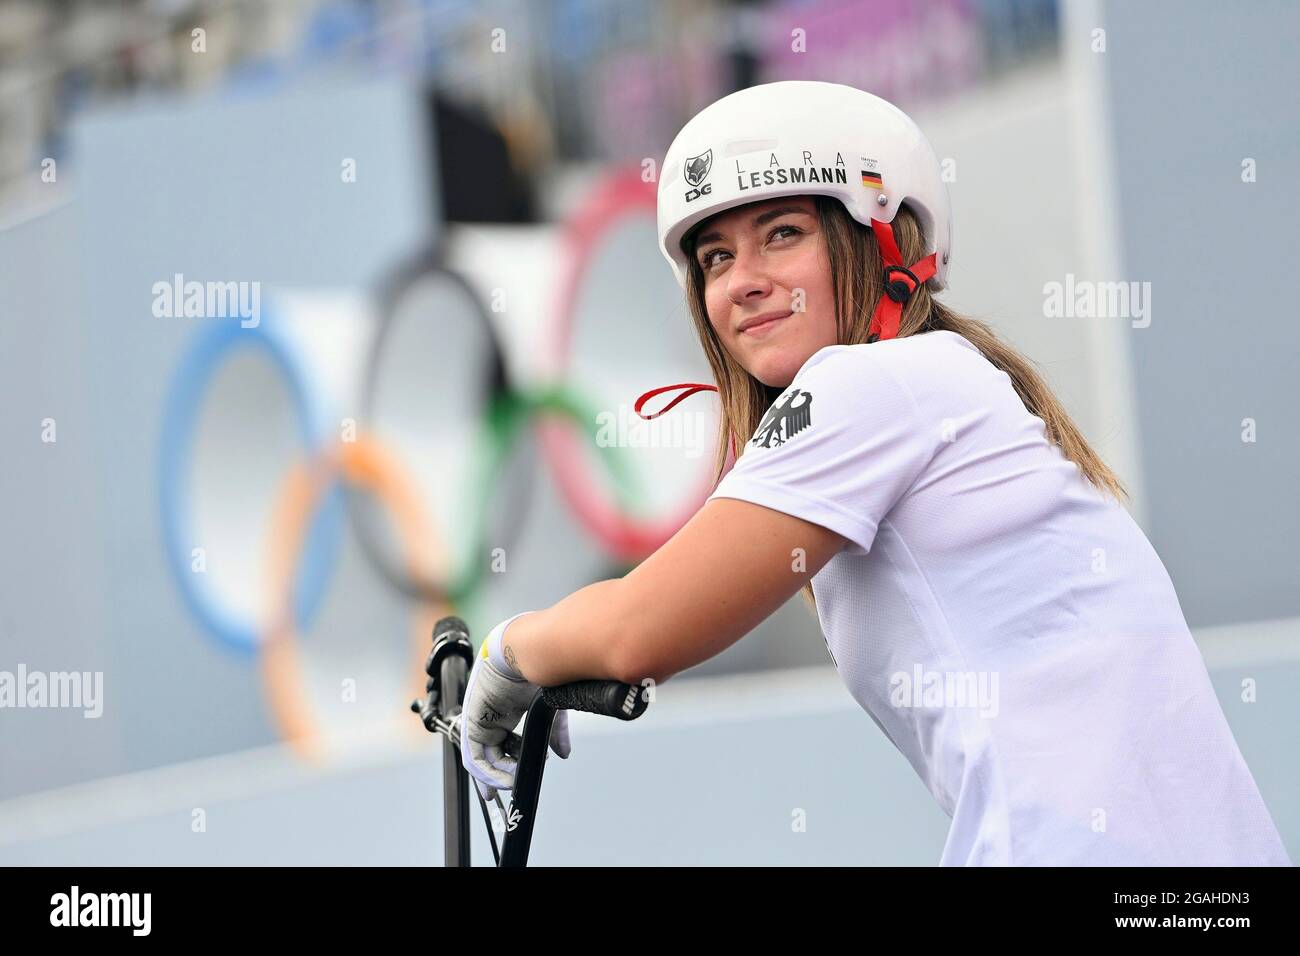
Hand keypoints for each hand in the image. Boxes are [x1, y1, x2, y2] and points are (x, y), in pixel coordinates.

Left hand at [459, 612, 570, 801]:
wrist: (526, 650)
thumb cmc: (538, 668)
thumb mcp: (549, 708)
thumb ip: (554, 732)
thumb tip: (563, 753)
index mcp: (507, 708)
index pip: (504, 741)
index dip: (511, 761)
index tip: (521, 777)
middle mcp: (491, 714)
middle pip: (491, 752)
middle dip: (500, 774)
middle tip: (513, 788)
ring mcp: (480, 718)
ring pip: (482, 757)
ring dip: (496, 775)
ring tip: (514, 783)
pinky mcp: (472, 721)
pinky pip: (473, 755)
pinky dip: (486, 771)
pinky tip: (503, 779)